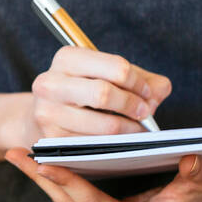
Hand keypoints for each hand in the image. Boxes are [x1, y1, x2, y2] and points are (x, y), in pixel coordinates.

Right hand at [28, 47, 171, 138]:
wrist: (46, 113)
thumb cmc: (85, 91)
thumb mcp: (109, 75)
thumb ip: (142, 79)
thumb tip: (155, 97)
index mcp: (67, 57)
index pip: (115, 67)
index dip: (138, 82)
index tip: (147, 93)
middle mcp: (50, 82)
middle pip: (103, 94)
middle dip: (132, 105)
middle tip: (145, 113)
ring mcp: (47, 112)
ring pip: (100, 125)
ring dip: (128, 129)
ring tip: (138, 129)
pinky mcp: (50, 138)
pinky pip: (93, 144)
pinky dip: (113, 143)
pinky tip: (119, 139)